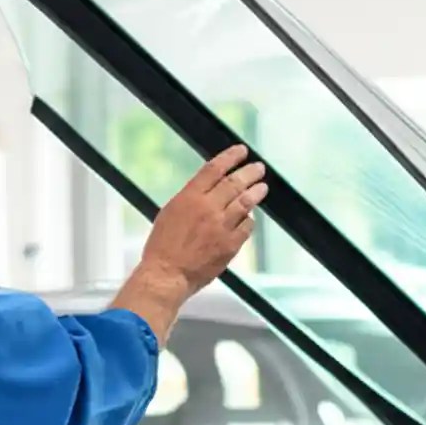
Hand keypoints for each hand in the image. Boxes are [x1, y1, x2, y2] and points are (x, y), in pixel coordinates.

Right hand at [112, 145, 268, 343]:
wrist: (167, 274)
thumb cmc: (162, 245)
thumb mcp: (171, 211)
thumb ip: (192, 198)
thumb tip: (210, 188)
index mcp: (190, 197)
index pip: (214, 168)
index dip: (230, 157)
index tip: (241, 151)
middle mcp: (208, 208)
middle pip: (235, 182)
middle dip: (250, 172)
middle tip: (259, 168)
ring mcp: (222, 226)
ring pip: (245, 203)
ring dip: (256, 192)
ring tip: (263, 187)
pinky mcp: (230, 244)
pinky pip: (247, 227)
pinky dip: (249, 220)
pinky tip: (250, 217)